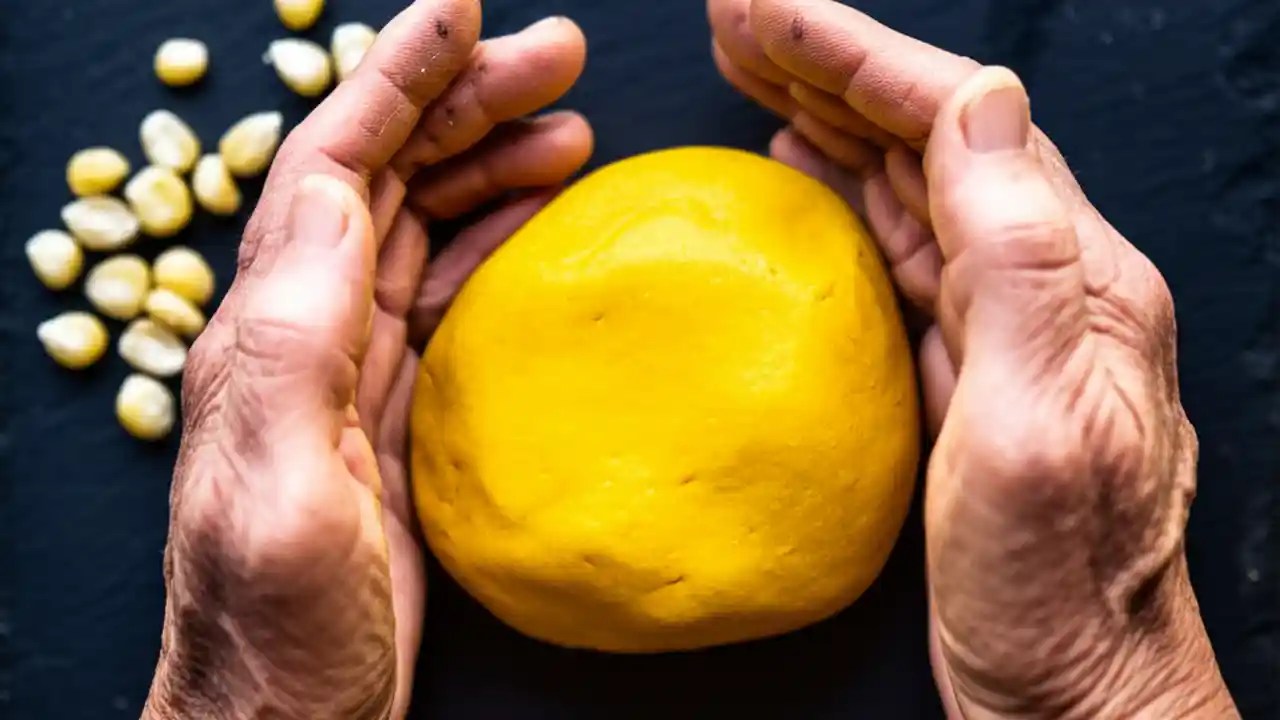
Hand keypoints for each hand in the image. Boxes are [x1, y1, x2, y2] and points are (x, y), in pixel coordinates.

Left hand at [143, 2, 590, 716]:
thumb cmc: (279, 626)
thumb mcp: (282, 481)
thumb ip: (294, 330)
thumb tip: (325, 181)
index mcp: (271, 329)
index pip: (333, 163)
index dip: (396, 78)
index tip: (461, 10)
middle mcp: (303, 332)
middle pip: (386, 179)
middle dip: (465, 103)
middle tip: (557, 55)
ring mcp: (351, 371)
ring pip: (420, 229)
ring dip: (487, 166)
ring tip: (568, 127)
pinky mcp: (392, 413)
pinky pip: (442, 297)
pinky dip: (488, 244)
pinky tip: (531, 222)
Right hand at [709, 1, 1237, 716]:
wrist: (1077, 695)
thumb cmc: (1055, 594)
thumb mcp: (1033, 426)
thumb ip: (1017, 257)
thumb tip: (980, 101)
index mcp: (1071, 278)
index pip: (957, 119)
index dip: (854, 52)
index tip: (764, 11)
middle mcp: (1046, 283)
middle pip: (929, 134)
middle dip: (829, 62)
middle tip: (737, 19)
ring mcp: (1006, 325)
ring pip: (910, 183)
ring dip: (829, 115)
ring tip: (754, 73)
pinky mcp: (967, 368)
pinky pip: (900, 249)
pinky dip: (842, 194)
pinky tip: (804, 176)